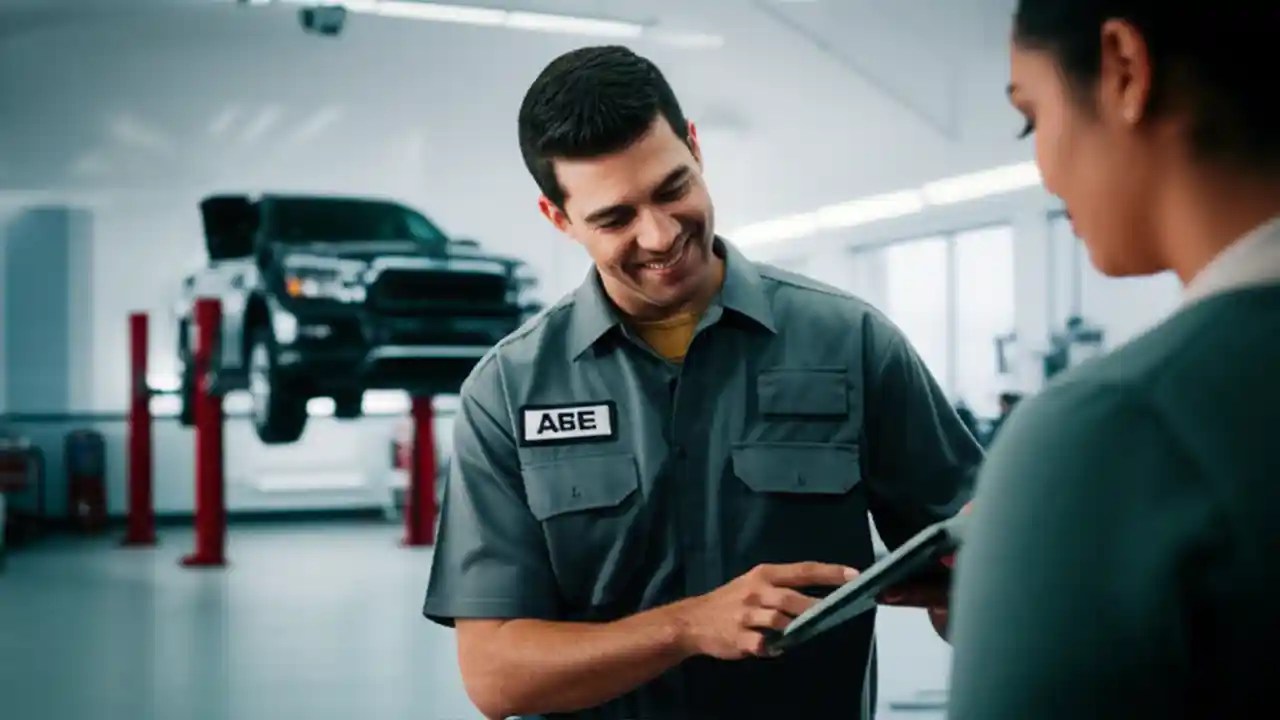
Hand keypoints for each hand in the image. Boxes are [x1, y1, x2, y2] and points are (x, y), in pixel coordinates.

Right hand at [674, 562, 856, 659]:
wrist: (693, 620)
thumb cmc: (731, 600)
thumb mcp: (754, 584)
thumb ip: (782, 588)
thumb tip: (820, 596)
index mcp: (763, 574)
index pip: (802, 570)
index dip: (829, 572)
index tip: (854, 575)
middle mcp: (756, 592)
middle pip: (792, 598)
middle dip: (815, 606)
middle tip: (837, 611)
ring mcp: (746, 615)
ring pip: (779, 621)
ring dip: (795, 628)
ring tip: (804, 632)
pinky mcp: (739, 637)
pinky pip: (763, 645)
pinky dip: (772, 648)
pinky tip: (774, 648)